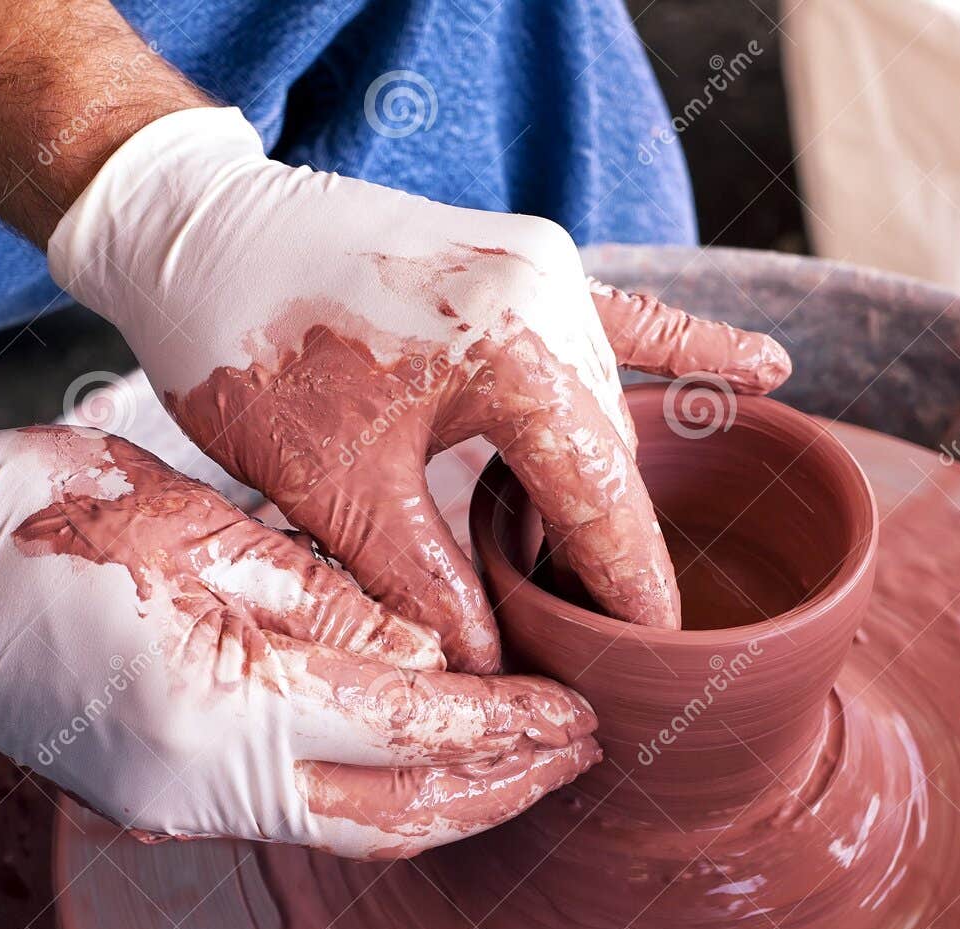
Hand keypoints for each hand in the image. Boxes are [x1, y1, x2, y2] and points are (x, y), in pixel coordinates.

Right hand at [0, 427, 597, 856]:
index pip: (411, 727)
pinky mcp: (164, 799)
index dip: (507, 726)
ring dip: (450, 803)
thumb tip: (434, 660)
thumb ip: (330, 605)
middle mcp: (209, 781)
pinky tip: (426, 765)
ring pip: (356, 827)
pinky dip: (381, 795)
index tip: (581, 712)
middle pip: (399, 811)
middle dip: (501, 785)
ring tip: (528, 768)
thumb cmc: (50, 516)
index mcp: (226, 700)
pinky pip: (303, 813)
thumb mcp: (206, 528)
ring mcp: (181, 804)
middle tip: (582, 752)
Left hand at [48, 107, 790, 671]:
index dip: (630, 589)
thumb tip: (491, 666)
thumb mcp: (333, 489)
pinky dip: (682, 346)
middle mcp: (549, 294)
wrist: (193, 230)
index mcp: (513, 351)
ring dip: (601, 478)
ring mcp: (542, 267)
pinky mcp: (519, 261)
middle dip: (606, 548)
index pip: (603, 500)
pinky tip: (766, 370)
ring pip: (600, 402)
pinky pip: (622, 315)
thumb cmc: (244, 348)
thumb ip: (426, 581)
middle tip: (603, 639)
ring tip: (622, 567)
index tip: (659, 661)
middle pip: (605, 454)